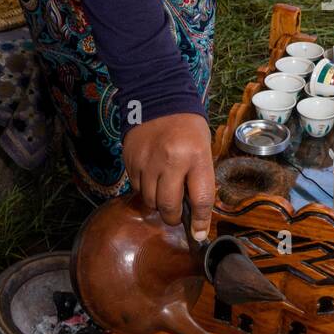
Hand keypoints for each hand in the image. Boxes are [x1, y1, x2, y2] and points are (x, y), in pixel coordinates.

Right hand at [123, 114, 214, 240]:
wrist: (159, 99)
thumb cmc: (188, 128)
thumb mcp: (203, 149)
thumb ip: (199, 180)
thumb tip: (194, 214)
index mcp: (196, 156)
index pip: (201, 199)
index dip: (200, 222)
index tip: (199, 234)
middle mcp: (171, 160)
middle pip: (169, 206)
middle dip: (173, 217)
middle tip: (176, 215)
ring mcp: (148, 160)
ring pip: (150, 200)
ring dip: (157, 204)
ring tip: (163, 192)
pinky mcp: (131, 160)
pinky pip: (136, 188)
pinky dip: (144, 190)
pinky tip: (151, 178)